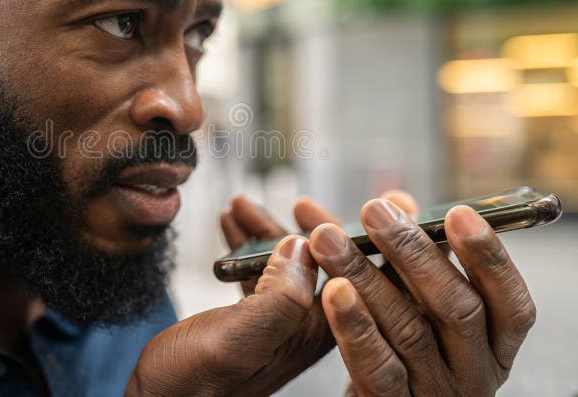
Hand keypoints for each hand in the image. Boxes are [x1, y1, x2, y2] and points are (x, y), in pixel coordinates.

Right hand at [126, 193, 414, 395]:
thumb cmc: (193, 383)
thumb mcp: (238, 338)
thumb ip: (277, 294)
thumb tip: (301, 244)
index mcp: (313, 332)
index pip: (359, 278)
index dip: (373, 238)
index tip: (386, 202)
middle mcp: (302, 327)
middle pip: (323, 264)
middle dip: (309, 227)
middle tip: (300, 201)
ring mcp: (276, 324)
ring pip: (285, 265)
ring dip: (266, 232)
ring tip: (242, 205)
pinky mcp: (249, 323)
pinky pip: (257, 275)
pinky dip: (243, 247)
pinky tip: (230, 226)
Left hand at [311, 200, 535, 395]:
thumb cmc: (405, 345)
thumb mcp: (418, 302)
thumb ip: (409, 254)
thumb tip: (394, 199)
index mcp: (494, 343)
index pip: (511, 303)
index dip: (488, 258)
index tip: (457, 213)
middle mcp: (475, 371)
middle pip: (457, 309)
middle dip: (413, 252)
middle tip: (374, 210)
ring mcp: (435, 392)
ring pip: (409, 330)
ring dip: (366, 276)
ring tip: (329, 238)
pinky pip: (376, 365)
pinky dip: (354, 325)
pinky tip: (332, 289)